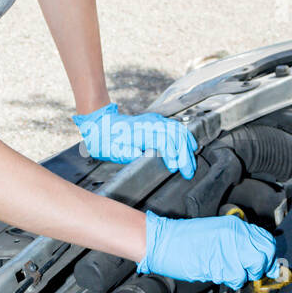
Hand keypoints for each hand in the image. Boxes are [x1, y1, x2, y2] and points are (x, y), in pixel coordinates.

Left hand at [72, 103, 197, 179]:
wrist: (100, 125)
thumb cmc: (105, 141)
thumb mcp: (112, 151)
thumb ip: (128, 153)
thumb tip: (143, 156)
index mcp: (139, 131)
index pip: (163, 140)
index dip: (171, 155)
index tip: (174, 168)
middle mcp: (149, 123)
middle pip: (175, 135)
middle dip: (184, 154)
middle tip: (188, 172)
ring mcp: (154, 121)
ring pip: (178, 130)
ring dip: (187, 147)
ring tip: (190, 163)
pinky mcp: (156, 122)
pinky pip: (175, 127)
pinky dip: (185, 137)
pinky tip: (190, 147)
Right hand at [135, 210, 281, 288]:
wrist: (164, 242)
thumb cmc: (186, 239)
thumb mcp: (218, 232)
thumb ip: (239, 242)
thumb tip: (259, 256)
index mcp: (236, 225)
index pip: (267, 241)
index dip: (269, 255)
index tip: (267, 264)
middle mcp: (235, 235)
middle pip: (265, 255)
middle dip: (261, 267)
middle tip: (251, 272)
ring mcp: (228, 249)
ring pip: (252, 269)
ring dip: (243, 276)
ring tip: (229, 272)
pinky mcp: (220, 264)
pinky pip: (236, 278)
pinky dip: (230, 280)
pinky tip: (219, 273)